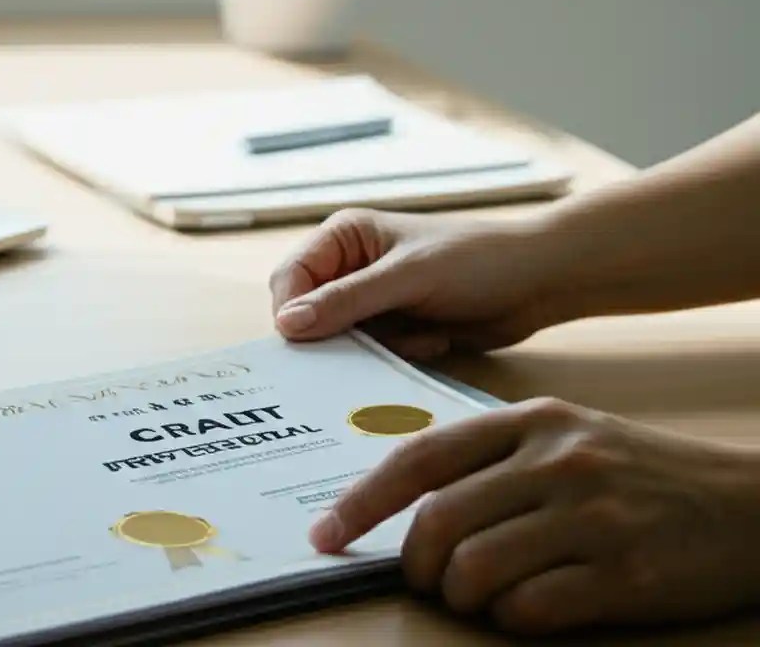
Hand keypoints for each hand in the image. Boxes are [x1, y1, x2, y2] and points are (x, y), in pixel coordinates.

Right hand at [269, 208, 569, 358]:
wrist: (541, 282)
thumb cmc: (479, 261)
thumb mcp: (408, 278)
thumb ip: (346, 301)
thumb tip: (287, 325)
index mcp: (344, 236)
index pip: (290, 278)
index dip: (292, 311)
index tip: (307, 342)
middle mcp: (350, 266)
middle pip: (309, 313)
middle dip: (338, 335)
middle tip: (373, 345)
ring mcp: (372, 299)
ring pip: (340, 341)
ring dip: (375, 348)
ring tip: (420, 336)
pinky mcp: (394, 327)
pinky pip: (371, 355)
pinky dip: (399, 355)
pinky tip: (436, 339)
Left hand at [310, 398, 759, 634]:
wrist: (752, 505)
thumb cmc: (639, 474)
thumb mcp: (566, 438)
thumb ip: (490, 458)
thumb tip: (405, 503)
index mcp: (532, 421)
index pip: (419, 458)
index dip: (361, 502)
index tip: (323, 534)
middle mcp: (558, 460)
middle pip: (436, 523)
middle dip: (415, 566)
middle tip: (429, 581)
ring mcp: (594, 516)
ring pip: (474, 570)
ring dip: (462, 598)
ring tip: (483, 596)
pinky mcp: (626, 574)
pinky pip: (529, 610)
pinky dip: (513, 619)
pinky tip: (533, 608)